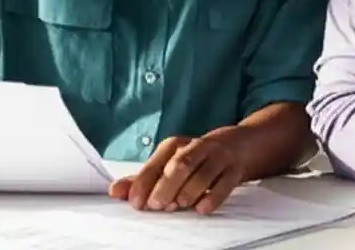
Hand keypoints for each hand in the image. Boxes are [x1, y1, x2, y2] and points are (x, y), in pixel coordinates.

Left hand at [109, 135, 245, 214]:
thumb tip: (114, 192)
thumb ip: (144, 179)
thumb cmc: (197, 158)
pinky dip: (213, 197)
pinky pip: (225, 183)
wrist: (240, 145)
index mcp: (175, 146)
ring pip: (202, 173)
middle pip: (180, 164)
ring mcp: (218, 157)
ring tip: (178, 206)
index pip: (157, 162)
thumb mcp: (170, 163)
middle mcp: (197, 147)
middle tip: (156, 205)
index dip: (144, 182)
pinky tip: (202, 209)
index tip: (134, 202)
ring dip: (188, 191)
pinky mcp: (235, 170)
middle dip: (166, 186)